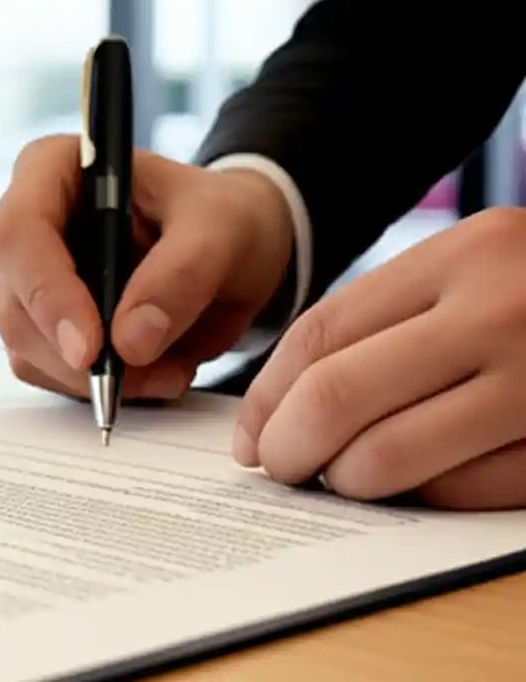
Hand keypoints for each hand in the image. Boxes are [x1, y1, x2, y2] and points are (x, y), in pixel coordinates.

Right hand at [0, 135, 293, 399]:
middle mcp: (29, 224)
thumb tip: (130, 341)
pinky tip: (153, 372)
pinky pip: (50, 372)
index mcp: (53, 170)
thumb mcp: (223, 229)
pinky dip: (99, 387)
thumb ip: (182, 274)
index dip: (46, 294)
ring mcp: (31, 280)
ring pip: (27, 346)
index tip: (91, 348)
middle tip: (150, 375)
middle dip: (76, 354)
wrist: (233, 248)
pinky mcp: (44, 325)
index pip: (18, 233)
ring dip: (94, 378)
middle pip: (16, 302)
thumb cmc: (222, 217)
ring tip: (170, 370)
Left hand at [234, 207, 525, 509]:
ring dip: (349, 479)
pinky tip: (420, 484)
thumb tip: (276, 408)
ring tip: (346, 476)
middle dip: (289, 446)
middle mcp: (508, 310)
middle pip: (340, 396)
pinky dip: (426, 497)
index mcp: (471, 251)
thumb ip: (389, 319)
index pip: (323, 332)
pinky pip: (467, 493)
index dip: (267, 393)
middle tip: (279, 467)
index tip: (250, 434)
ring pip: (393, 456)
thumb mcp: (477, 268)